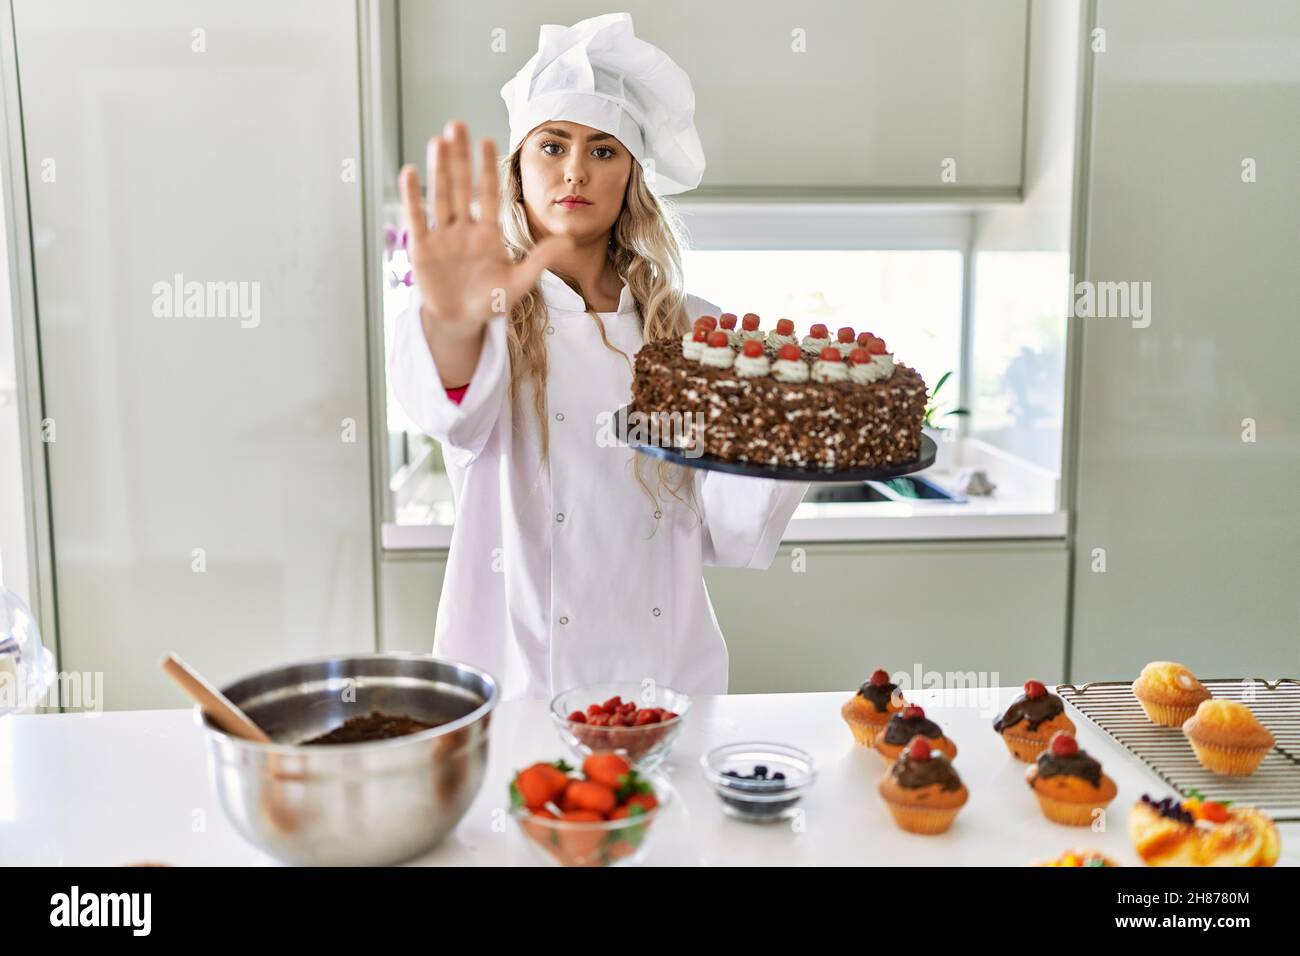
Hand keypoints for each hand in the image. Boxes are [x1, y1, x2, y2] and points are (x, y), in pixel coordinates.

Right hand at [398, 120, 573, 332]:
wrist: (461, 322)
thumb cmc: (490, 302)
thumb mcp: (519, 283)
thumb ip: (539, 261)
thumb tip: (569, 240)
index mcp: (488, 234)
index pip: (489, 194)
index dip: (488, 169)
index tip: (489, 141)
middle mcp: (464, 229)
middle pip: (462, 186)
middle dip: (460, 157)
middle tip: (457, 125)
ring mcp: (443, 237)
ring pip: (441, 197)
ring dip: (439, 169)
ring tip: (438, 141)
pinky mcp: (422, 250)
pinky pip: (418, 219)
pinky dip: (413, 197)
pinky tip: (410, 172)